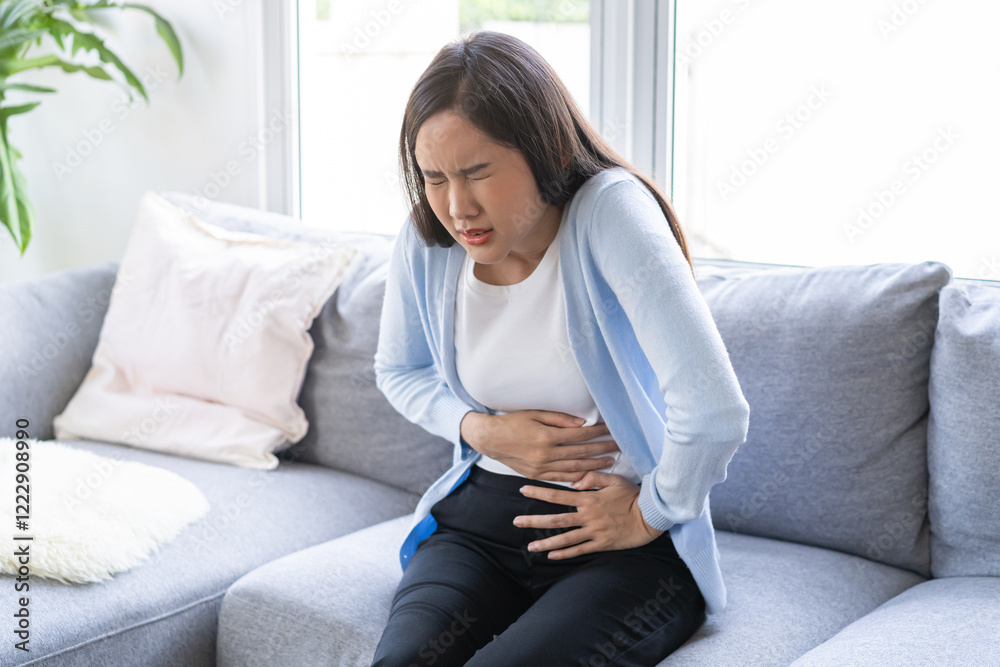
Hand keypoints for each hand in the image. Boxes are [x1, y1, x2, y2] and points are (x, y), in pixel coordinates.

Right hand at [460, 410, 619, 482]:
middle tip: (618, 446)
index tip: (611, 429)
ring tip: (609, 462)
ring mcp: (541, 467)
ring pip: (574, 469)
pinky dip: (576, 478)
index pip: (580, 435)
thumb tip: (581, 423)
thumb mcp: (535, 413)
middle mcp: (545, 454)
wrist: (490, 439)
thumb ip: (559, 418)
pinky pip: (561, 478)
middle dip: (602, 449)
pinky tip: (588, 475)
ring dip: (594, 466)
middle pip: (581, 453)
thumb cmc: (512, 422)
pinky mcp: (536, 475)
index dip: (597, 432)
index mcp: (546, 436)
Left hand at [512, 471, 663, 558]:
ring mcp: (593, 532)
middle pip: (556, 520)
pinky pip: (580, 550)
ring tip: (530, 547)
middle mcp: (587, 517)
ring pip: (565, 539)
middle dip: (534, 521)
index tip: (523, 489)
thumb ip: (593, 477)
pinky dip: (565, 554)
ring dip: (546, 543)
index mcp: (588, 499)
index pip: (558, 495)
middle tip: (516, 521)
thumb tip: (574, 483)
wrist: (650, 516)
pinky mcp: (601, 544)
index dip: (539, 492)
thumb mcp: (614, 479)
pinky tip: (552, 556)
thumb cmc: (632, 495)